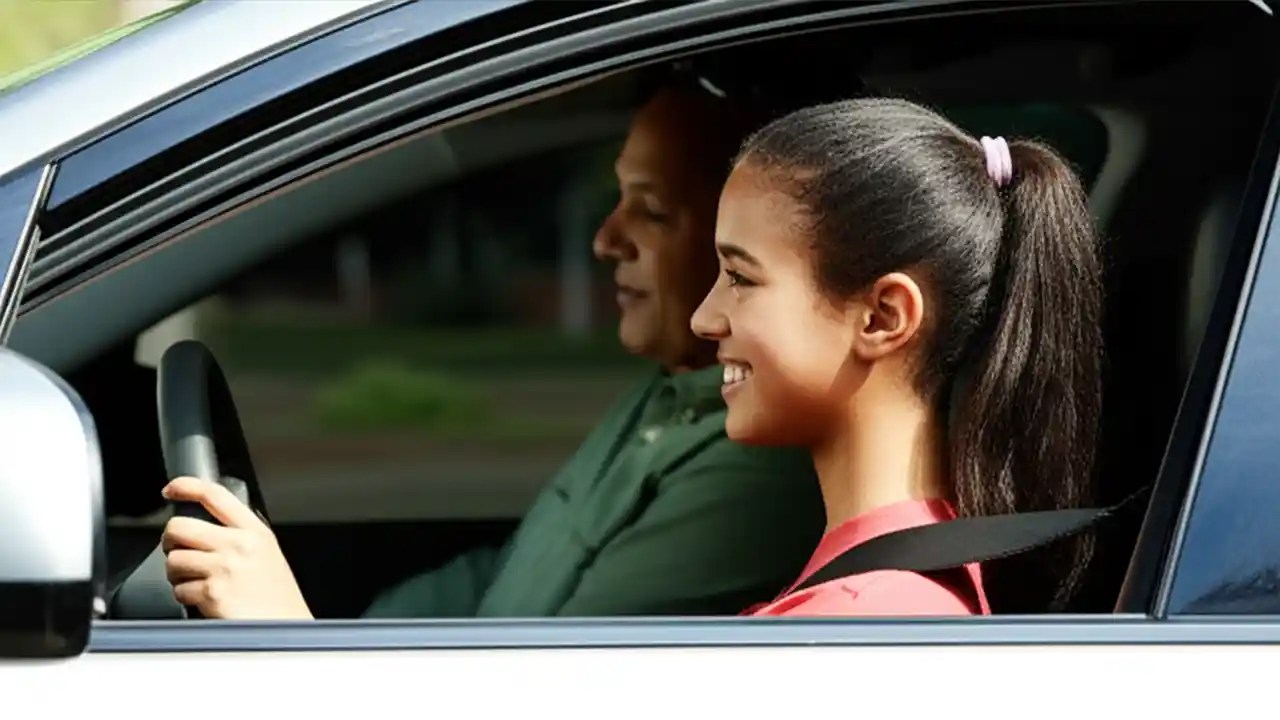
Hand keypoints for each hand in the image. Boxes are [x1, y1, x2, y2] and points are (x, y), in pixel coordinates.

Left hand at [161, 476, 312, 619]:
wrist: (285, 629)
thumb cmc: (278, 598)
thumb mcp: (268, 554)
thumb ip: (240, 536)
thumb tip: (202, 528)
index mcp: (254, 531)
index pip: (215, 495)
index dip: (186, 486)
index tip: (171, 489)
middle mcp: (239, 545)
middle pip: (180, 526)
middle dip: (171, 540)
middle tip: (178, 550)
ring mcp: (223, 568)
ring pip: (173, 559)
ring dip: (177, 573)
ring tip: (196, 581)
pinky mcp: (211, 592)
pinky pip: (179, 589)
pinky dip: (185, 596)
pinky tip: (204, 600)